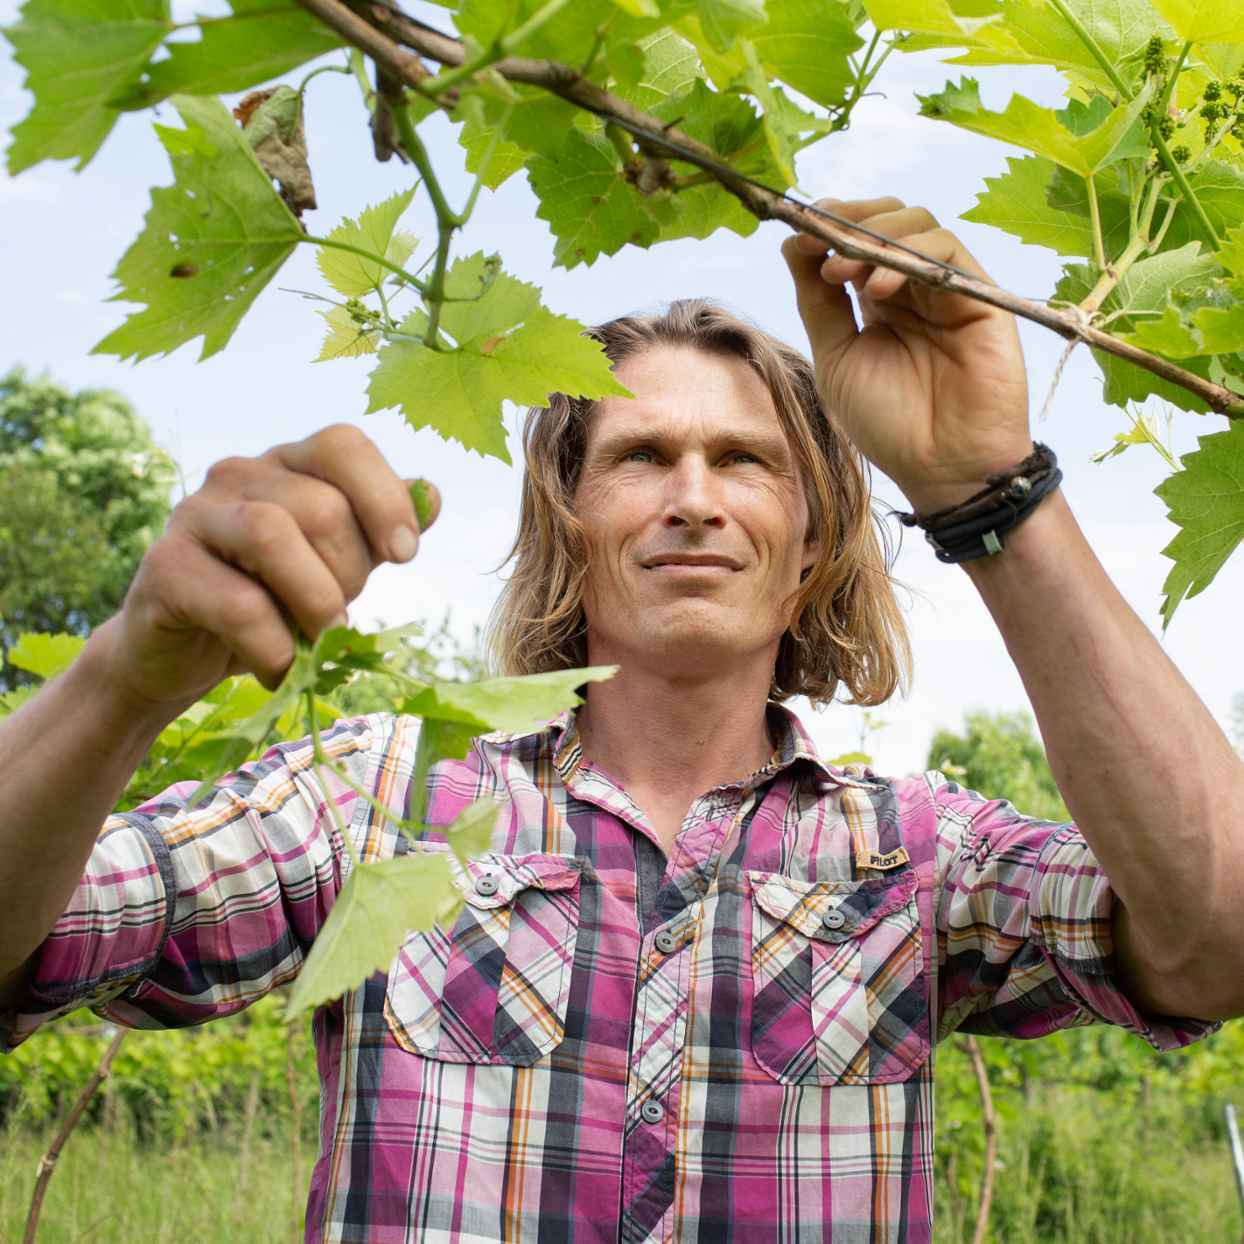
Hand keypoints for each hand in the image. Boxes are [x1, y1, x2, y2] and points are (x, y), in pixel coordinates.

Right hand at [101, 423, 437, 710]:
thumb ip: (378, 531)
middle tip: (337, 619)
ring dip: (315, 603)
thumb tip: (431, 495)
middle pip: (321, 506)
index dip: (385, 497)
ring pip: (272, 536)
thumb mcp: (335, 565)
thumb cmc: (270, 602)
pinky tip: (279, 669)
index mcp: (287, 465)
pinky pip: (237, 605)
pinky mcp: (165, 569)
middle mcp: (237, 474)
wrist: (180, 655)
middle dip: (348, 574)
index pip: (344, 445)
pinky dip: (274, 648)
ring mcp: (194, 516)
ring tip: (319, 643)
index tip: (404, 556)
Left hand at [781, 196, 1032, 513]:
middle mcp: (915, 289)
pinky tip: (875, 290)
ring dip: (873, 236)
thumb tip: (792, 244)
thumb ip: (818, 303)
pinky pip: (948, 250)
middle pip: (888, 219)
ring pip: (918, 224)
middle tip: (817, 238)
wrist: (940, 468)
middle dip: (848, 220)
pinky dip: (908, 255)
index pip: (857, 239)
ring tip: (841, 270)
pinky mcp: (979, 297)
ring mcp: (948, 289)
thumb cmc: (888, 424)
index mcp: (879, 302)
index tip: (795, 231)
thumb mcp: (836, 358)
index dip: (827, 226)